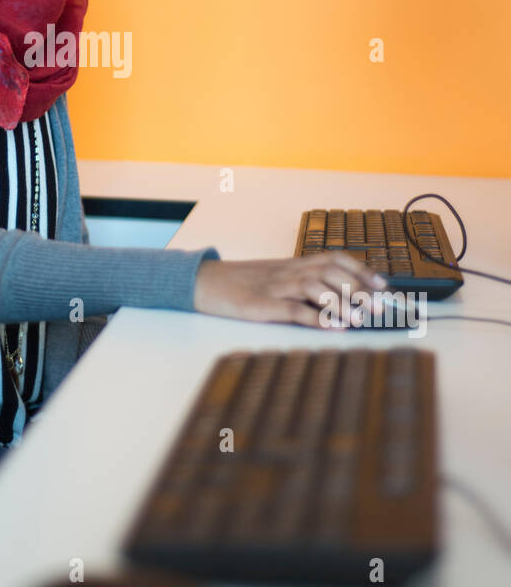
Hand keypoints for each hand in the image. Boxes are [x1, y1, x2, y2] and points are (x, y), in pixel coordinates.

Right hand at [193, 253, 386, 328]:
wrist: (204, 282)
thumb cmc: (241, 283)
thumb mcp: (275, 277)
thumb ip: (302, 284)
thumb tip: (337, 299)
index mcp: (294, 264)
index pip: (335, 259)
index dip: (361, 270)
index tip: (383, 285)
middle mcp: (289, 271)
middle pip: (330, 271)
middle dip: (357, 288)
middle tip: (378, 307)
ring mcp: (275, 287)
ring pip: (314, 287)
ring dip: (341, 302)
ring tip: (359, 318)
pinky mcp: (261, 305)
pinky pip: (293, 309)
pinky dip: (316, 318)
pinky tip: (332, 327)